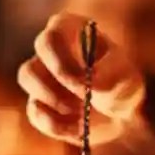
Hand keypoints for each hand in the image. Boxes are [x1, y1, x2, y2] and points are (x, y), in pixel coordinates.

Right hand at [18, 12, 154, 154]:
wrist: (117, 119)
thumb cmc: (121, 88)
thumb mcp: (127, 79)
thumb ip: (111, 75)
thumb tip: (89, 82)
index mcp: (74, 32)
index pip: (57, 27)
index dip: (65, 52)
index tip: (84, 77)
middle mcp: (53, 49)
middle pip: (41, 45)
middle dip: (59, 72)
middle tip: (83, 95)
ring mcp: (40, 75)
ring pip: (27, 76)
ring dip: (53, 97)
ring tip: (83, 113)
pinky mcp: (36, 102)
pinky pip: (35, 112)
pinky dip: (58, 124)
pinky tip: (79, 127)